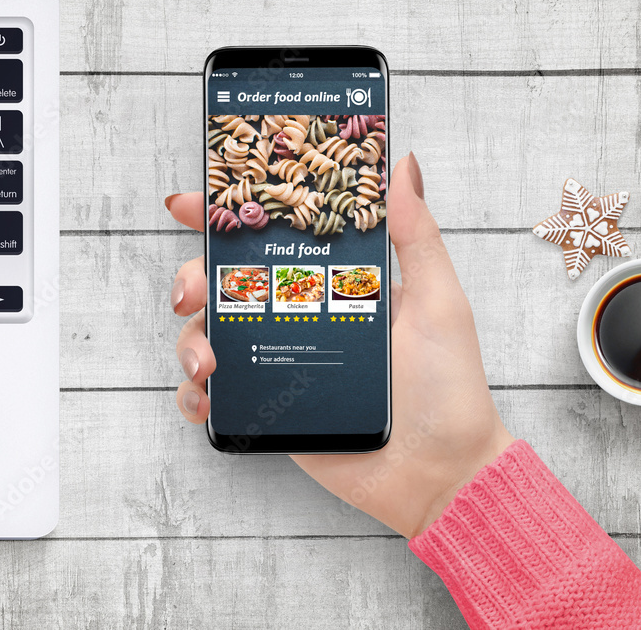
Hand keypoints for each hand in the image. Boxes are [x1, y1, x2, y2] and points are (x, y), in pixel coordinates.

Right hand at [167, 153, 513, 537]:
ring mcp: (281, 363)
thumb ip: (418, 237)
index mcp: (336, 283)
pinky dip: (194, 393)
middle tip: (193, 292)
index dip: (229, 218)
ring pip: (210, 335)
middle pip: (227, 284)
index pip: (275, 239)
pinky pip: (215, 396)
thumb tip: (403, 165)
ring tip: (208, 361)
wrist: (440, 474)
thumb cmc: (449, 388)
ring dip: (190, 339)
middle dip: (195, 279)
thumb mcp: (438, 303)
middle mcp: (301, 317)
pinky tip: (205, 395)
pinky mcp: (270, 410)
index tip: (195, 204)